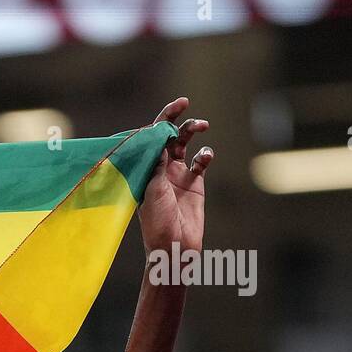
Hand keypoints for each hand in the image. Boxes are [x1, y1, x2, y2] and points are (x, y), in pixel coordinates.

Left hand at [138, 97, 213, 257]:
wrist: (175, 246)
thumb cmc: (157, 222)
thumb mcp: (154, 190)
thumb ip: (158, 165)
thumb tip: (161, 139)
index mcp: (145, 169)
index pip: (151, 139)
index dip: (162, 120)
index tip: (177, 105)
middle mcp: (159, 169)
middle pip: (168, 137)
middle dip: (177, 120)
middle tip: (186, 105)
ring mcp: (177, 175)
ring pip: (185, 144)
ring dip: (192, 131)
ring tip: (202, 126)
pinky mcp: (195, 184)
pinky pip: (201, 161)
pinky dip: (205, 154)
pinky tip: (206, 156)